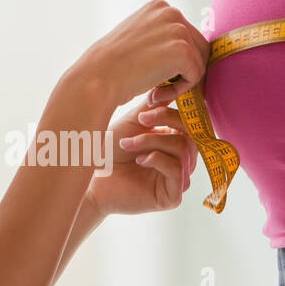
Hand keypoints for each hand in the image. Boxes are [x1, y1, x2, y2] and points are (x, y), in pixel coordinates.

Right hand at [71, 0, 209, 112]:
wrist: (97, 78)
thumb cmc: (111, 67)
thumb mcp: (136, 39)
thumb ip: (159, 38)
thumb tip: (185, 50)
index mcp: (160, 7)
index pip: (187, 36)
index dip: (176, 61)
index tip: (153, 74)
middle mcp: (171, 12)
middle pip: (199, 48)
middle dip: (183, 71)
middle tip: (157, 89)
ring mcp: (178, 29)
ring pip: (199, 63)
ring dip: (180, 83)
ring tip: (155, 92)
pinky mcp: (182, 50)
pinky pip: (196, 76)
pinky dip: (179, 91)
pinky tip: (155, 93)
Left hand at [85, 97, 198, 215]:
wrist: (93, 178)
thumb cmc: (110, 150)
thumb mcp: (134, 123)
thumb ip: (155, 108)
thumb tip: (174, 88)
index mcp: (176, 143)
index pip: (191, 123)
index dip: (172, 112)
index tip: (148, 107)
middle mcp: (182, 161)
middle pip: (191, 134)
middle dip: (163, 123)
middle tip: (139, 121)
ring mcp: (179, 180)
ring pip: (183, 150)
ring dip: (153, 142)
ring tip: (128, 144)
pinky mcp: (173, 197)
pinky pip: (178, 171)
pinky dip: (157, 160)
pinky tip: (139, 161)